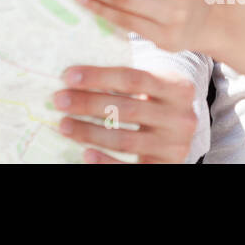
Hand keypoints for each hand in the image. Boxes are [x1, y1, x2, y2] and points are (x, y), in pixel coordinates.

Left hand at [54, 66, 196, 162]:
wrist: (185, 125)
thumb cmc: (157, 96)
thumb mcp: (152, 81)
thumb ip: (124, 78)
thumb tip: (73, 77)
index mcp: (177, 87)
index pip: (133, 78)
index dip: (99, 76)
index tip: (68, 75)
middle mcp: (181, 117)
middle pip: (127, 109)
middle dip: (88, 104)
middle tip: (59, 100)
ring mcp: (175, 144)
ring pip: (125, 140)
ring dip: (89, 133)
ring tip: (64, 125)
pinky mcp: (168, 165)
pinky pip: (132, 168)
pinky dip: (106, 161)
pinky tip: (85, 152)